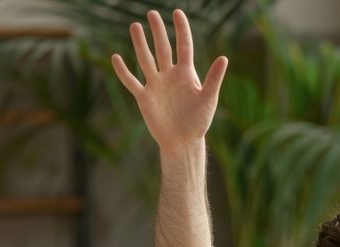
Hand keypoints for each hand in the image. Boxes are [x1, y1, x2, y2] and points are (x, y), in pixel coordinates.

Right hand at [111, 9, 227, 154]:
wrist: (183, 141)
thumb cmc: (199, 121)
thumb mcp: (208, 99)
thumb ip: (214, 78)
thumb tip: (224, 58)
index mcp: (186, 74)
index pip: (184, 46)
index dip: (181, 29)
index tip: (177, 12)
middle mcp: (170, 76)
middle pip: (163, 48)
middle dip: (158, 31)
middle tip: (151, 14)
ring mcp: (156, 85)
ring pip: (146, 60)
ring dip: (140, 44)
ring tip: (135, 26)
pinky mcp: (144, 97)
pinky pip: (132, 81)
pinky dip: (123, 71)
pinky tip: (116, 57)